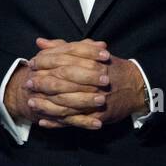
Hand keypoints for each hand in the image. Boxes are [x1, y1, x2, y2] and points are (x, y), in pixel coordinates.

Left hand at [22, 38, 147, 129]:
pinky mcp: (98, 115)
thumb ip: (65, 48)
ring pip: (67, 103)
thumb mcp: (91, 53)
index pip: (65, 61)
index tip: (32, 64)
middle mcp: (95, 80)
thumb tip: (40, 42)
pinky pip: (75, 120)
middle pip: (64, 81)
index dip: (46, 63)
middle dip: (43, 83)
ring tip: (32, 104)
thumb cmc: (112, 68)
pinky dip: (58, 122)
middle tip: (28, 84)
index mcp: (94, 62)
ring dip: (47, 104)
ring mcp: (96, 99)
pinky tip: (44, 121)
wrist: (137, 87)